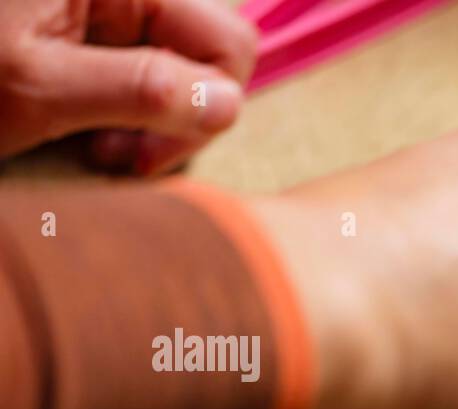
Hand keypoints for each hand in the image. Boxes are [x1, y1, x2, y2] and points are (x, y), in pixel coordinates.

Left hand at [0, 0, 256, 174]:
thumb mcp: (38, 88)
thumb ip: (140, 90)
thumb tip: (227, 107)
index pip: (229, 44)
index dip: (206, 109)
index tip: (144, 155)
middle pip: (214, 56)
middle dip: (181, 115)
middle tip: (120, 155)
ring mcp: (109, 4)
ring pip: (186, 69)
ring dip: (154, 119)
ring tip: (99, 144)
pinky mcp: (92, 25)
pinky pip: (150, 69)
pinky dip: (129, 107)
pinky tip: (87, 126)